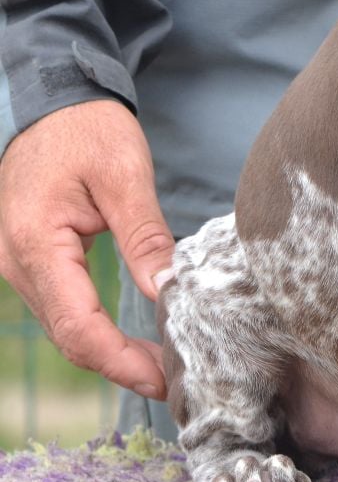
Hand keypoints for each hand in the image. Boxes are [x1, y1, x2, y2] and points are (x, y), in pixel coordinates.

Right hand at [0, 100, 174, 397]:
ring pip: (65, 327)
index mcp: (35, 245)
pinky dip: (99, 330)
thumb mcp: (124, 176)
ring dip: (112, 352)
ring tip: (166, 363)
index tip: (165, 379)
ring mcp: (19, 264)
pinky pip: (64, 307)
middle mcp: (15, 263)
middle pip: (69, 336)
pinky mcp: (34, 259)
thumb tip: (167, 291)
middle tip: (178, 379)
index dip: (121, 362)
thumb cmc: (86, 129)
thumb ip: (144, 236)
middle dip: (122, 365)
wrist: (52, 101)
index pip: (77, 327)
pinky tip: (136, 338)